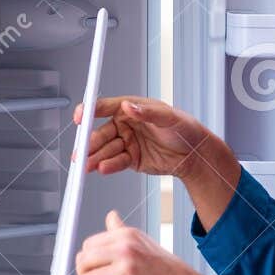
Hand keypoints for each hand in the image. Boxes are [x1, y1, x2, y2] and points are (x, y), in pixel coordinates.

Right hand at [73, 95, 217, 181]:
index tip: (79, 117)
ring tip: (87, 165)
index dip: (90, 111)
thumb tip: (128, 106)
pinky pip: (116, 162)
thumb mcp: (169, 117)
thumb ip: (147, 112)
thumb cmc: (185, 129)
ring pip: (106, 150)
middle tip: (81, 151)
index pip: (105, 107)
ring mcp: (127, 143)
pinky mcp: (130, 159)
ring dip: (95, 157)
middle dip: (89, 142)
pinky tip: (102, 169)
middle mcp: (125, 125)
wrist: (194, 154)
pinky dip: (108, 166)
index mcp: (131, 109)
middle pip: (101, 132)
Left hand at [75, 210, 206, 274]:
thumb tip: (110, 216)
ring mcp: (128, 269)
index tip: (99, 274)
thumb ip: (123, 232)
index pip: (88, 245)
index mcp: (127, 235)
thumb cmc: (169, 274)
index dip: (88, 263)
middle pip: (82, 262)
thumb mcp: (145, 244)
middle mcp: (126, 248)